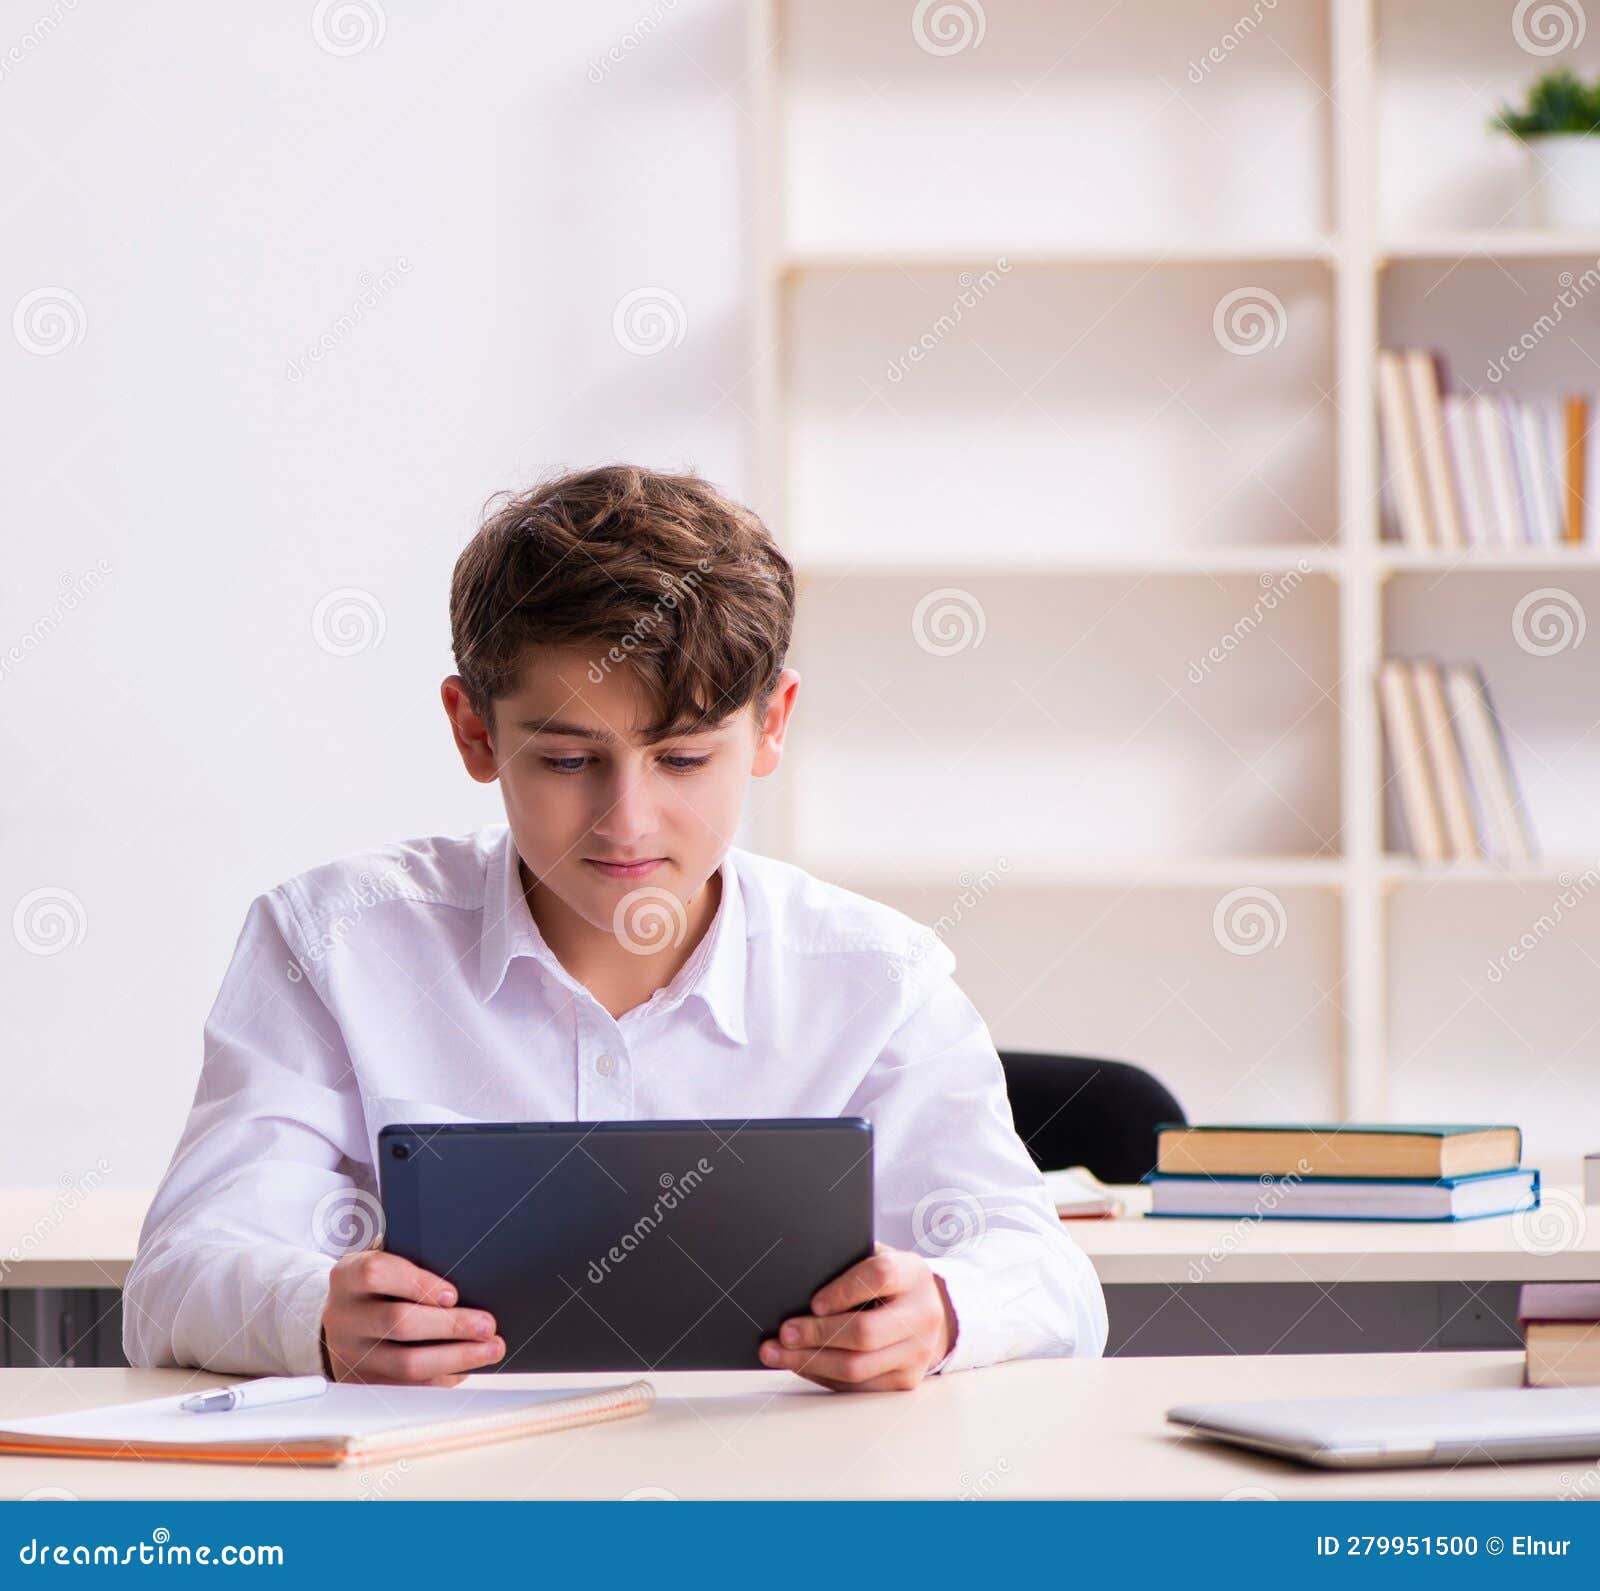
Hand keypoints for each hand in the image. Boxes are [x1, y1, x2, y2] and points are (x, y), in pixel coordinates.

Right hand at [321, 1250, 504, 1384]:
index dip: (417, 1283)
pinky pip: (407, 1388)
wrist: (343, 1320)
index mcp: (347, 1277)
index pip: (376, 1274)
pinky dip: (442, 1378)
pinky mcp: (364, 1383)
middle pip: (398, 1323)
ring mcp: (351, 1355)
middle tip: (487, 1325)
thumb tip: (470, 1281)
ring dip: (455, 1357)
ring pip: (405, 1364)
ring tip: (490, 1348)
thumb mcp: (385, 1266)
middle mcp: (344, 1317)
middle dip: (450, 1325)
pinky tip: (466, 1367)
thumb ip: (416, 1267)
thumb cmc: (379, 1285)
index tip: (453, 1294)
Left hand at [758, 1244, 956, 1390]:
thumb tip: (796, 1285)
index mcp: (913, 1274)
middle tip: (784, 1333)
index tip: (813, 1302)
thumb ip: (848, 1265)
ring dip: (810, 1361)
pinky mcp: (905, 1380)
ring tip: (777, 1353)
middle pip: (865, 1332)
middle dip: (817, 1334)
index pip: (880, 1276)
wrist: (928, 1311)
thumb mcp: (877, 1260)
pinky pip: (855, 1386)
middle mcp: (922, 1314)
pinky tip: (799, 1363)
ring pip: (857, 1367)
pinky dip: (821, 1375)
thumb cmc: (889, 1282)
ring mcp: (917, 1353)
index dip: (843, 1290)